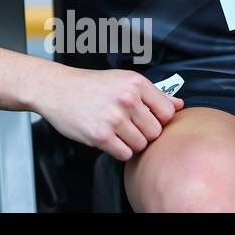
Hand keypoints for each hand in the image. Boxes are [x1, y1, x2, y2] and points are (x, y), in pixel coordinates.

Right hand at [36, 67, 183, 161]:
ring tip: (115, 130)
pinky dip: (118, 150)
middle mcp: (126, 99)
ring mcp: (113, 118)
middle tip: (126, 125)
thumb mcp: (122, 80)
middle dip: (143, 133)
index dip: (157, 119)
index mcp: (135, 83)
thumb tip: (178, 105)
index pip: (167, 112)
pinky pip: (124, 154)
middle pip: (155, 132)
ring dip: (130, 143)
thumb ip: (152, 93)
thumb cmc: (89, 85)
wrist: (55, 89)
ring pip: (141, 145)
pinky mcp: (100, 135)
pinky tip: (107, 137)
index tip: (145, 118)